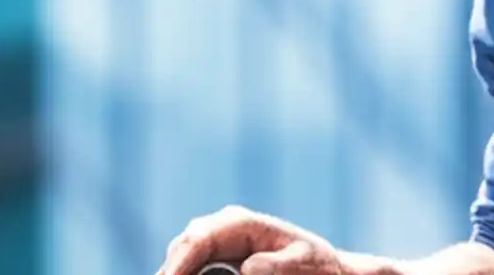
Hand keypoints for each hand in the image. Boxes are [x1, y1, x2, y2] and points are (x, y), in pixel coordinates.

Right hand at [157, 205, 399, 274]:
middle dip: (173, 270)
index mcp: (240, 223)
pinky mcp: (213, 258)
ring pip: (181, 259)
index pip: (198, 239)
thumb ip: (277, 265)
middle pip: (181, 249)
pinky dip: (187, 273)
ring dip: (179, 271)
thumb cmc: (315, 263)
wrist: (321, 267)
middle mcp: (221, 227)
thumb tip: (248, 267)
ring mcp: (214, 242)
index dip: (178, 265)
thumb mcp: (303, 263)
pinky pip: (190, 267)